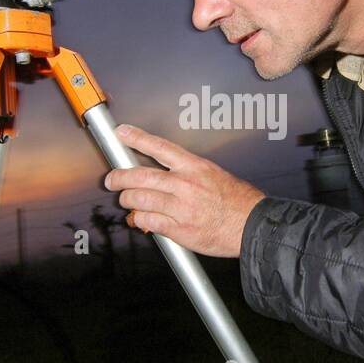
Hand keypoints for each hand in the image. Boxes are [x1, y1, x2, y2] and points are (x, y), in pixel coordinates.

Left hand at [104, 124, 266, 257]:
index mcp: (194, 167)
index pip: (159, 147)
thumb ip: (188, 174)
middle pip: (141, 176)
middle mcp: (185, 184)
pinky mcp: (179, 229)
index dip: (137, 138)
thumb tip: (165, 176)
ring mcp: (180, 207)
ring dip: (127, 200)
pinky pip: (148, 221)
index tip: (122, 133)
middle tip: (112, 179)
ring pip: (140, 199)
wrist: (252, 225)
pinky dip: (139, 220)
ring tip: (125, 200)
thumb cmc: (238, 201)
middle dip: (119, 177)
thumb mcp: (214, 174)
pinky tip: (138, 219)